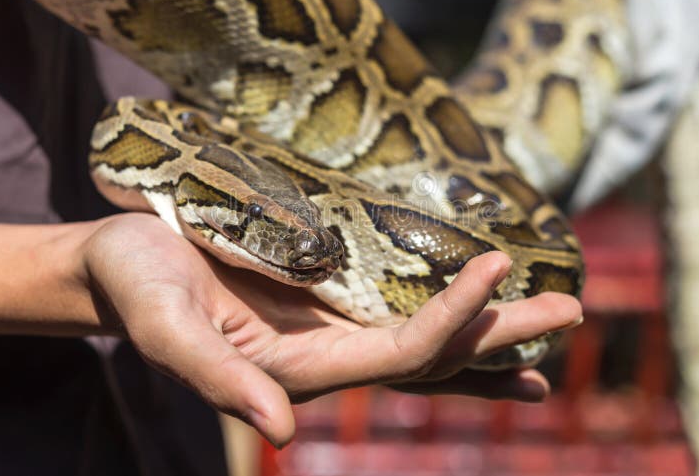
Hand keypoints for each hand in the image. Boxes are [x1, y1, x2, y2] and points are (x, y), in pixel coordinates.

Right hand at [82, 213, 581, 446]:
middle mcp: (329, 353)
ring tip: (556, 319)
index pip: (399, 354)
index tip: (496, 272)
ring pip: (428, 336)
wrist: (127, 264)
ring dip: (492, 331)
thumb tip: (284, 434)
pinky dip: (449, 315)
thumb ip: (220, 379)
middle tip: (572, 309)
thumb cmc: (139, 287)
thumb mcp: (169, 331)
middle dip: (502, 335)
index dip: (451, 320)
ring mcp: (332, 326)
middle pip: (435, 352)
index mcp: (299, 367)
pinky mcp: (327, 298)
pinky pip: (401, 311)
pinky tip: (484, 309)